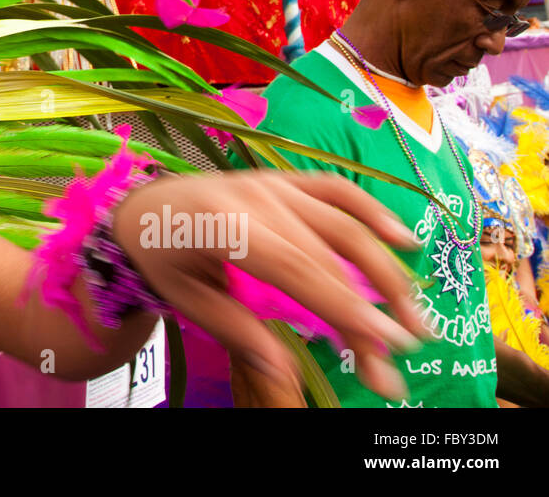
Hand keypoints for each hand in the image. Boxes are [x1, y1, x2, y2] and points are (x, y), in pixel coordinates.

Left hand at [112, 171, 425, 400]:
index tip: (385, 344)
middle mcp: (254, 195)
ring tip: (415, 313)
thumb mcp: (186, 298)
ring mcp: (272, 182)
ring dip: (384, 268)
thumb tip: (284, 374)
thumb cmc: (160, 256)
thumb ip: (237, 332)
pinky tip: (403, 240)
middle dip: (368, 307)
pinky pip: (335, 189)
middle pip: (326, 255)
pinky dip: (371, 210)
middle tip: (400, 353)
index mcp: (223, 223)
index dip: (344, 306)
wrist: (140, 207)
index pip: (297, 270)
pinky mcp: (283, 180)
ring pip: (342, 222)